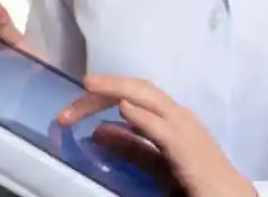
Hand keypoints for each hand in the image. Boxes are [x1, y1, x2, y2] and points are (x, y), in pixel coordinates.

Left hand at [60, 75, 257, 196]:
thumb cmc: (197, 180)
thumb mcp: (156, 163)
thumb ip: (130, 148)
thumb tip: (97, 132)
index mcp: (171, 117)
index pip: (132, 96)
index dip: (100, 98)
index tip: (70, 112)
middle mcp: (179, 115)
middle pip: (138, 90)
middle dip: (104, 89)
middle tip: (70, 104)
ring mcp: (186, 129)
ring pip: (150, 98)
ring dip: (117, 89)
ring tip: (90, 86)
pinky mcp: (190, 150)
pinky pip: (164, 129)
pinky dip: (143, 117)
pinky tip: (124, 109)